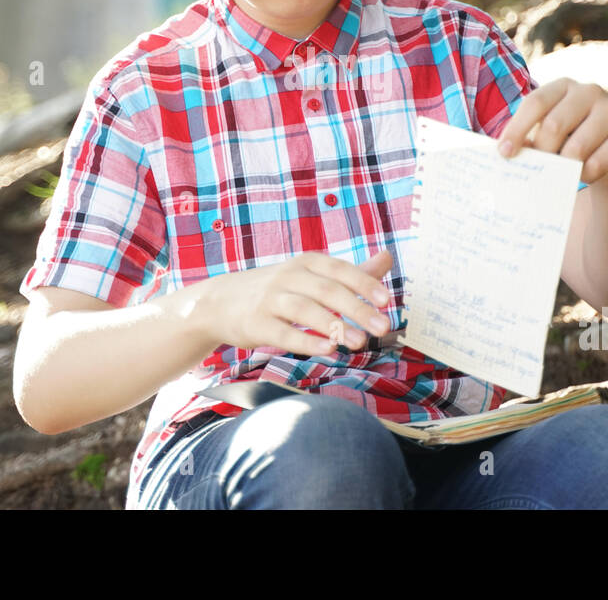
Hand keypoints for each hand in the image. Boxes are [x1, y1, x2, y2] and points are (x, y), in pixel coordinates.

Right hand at [201, 250, 394, 355]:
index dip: (364, 283)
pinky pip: (283, 332)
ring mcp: (270, 299)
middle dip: (357, 308)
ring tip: (360, 343)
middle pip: (327, 290)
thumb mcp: (311, 274)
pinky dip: (306, 340)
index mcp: (306, 262)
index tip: (387, 300)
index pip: (339, 269)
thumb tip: (388, 257)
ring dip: (335, 325)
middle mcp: (288, 276)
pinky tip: (328, 349)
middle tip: (384, 327)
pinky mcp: (256, 324)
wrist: (219, 301)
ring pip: (305, 310)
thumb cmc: (276, 289)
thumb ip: (351, 271)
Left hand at [496, 79, 607, 189]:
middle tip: (537, 169)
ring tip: (561, 174)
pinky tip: (584, 175)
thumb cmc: (572, 141)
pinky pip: (599, 162)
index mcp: (563, 87)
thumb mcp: (550, 134)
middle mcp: (589, 92)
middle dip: (541, 153)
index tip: (504, 153)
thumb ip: (530, 137)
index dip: (516, 129)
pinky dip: (585, 175)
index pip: (535, 102)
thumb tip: (506, 152)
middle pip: (554, 125)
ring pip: (576, 147)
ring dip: (564, 168)